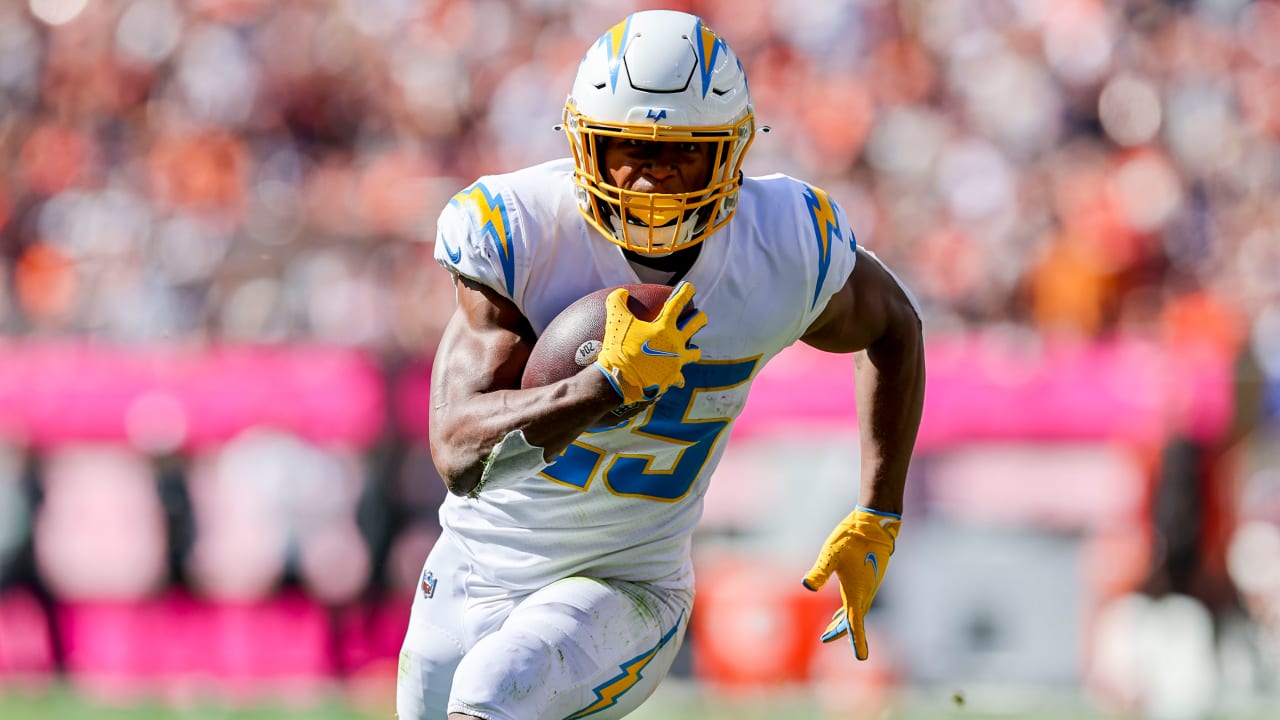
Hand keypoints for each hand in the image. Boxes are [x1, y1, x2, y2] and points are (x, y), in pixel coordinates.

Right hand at [593, 281, 706, 404]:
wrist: (621, 381)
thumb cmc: (619, 349)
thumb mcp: (615, 321)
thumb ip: (617, 302)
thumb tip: (620, 292)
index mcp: (664, 327)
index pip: (677, 304)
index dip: (685, 293)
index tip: (690, 287)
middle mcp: (675, 343)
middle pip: (695, 325)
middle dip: (700, 318)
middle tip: (700, 316)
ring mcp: (676, 361)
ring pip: (694, 353)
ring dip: (694, 350)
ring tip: (693, 349)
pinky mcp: (672, 378)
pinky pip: (679, 378)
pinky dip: (677, 377)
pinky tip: (677, 379)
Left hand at [802, 506, 901, 660]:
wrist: (875, 524)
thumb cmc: (851, 538)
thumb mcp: (830, 554)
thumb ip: (819, 571)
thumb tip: (806, 585)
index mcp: (856, 592)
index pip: (855, 623)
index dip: (857, 641)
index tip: (862, 658)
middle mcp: (865, 592)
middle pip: (852, 619)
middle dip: (840, 630)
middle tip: (825, 637)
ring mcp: (869, 585)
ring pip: (856, 609)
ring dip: (844, 620)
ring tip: (831, 628)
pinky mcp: (869, 577)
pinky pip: (859, 600)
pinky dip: (850, 608)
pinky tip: (842, 606)